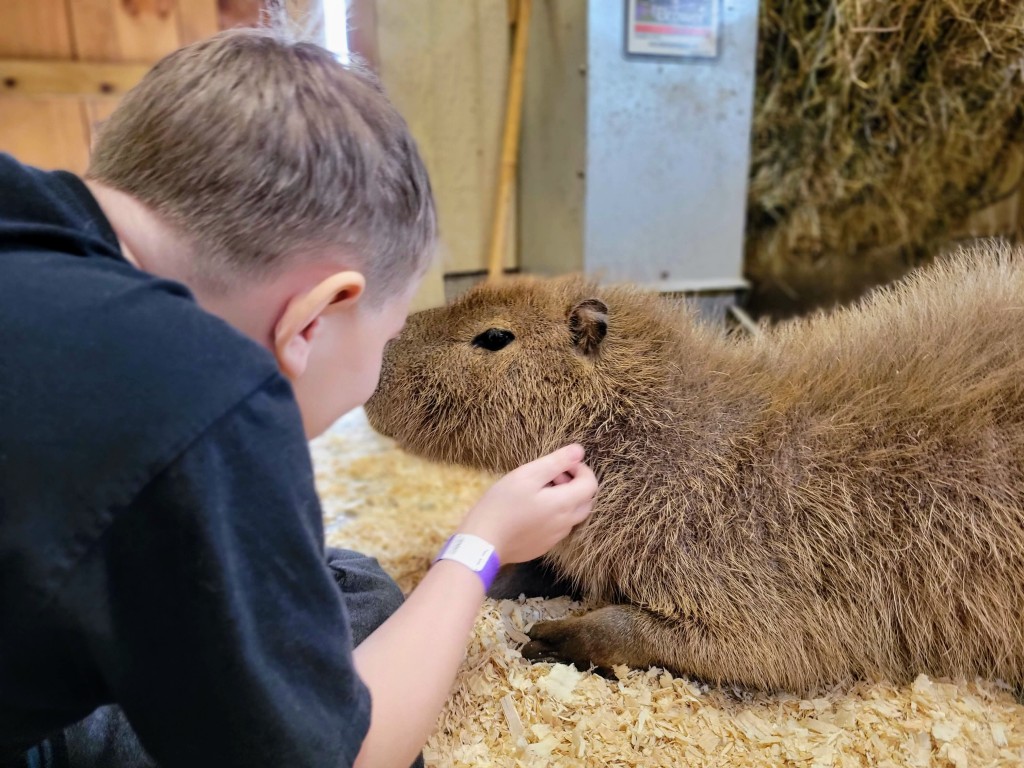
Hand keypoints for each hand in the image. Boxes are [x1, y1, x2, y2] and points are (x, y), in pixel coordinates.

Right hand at [456, 444, 596, 563]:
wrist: (483, 542)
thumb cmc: (502, 504)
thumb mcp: (527, 475)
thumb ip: (555, 462)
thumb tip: (579, 451)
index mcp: (564, 504)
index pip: (591, 485)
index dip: (581, 470)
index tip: (562, 465)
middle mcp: (565, 524)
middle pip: (586, 501)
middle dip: (574, 484)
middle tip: (550, 477)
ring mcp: (555, 538)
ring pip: (572, 515)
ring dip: (564, 500)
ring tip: (538, 493)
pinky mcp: (543, 546)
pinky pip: (558, 527)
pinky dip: (554, 514)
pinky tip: (530, 511)